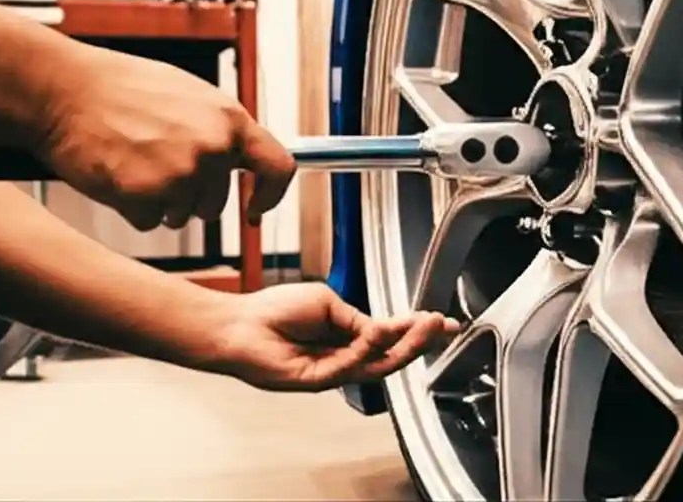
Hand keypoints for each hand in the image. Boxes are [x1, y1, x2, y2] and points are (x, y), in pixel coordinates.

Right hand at [36, 44, 295, 229]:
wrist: (65, 89)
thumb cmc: (122, 88)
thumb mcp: (192, 96)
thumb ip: (222, 129)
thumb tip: (244, 159)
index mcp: (231, 120)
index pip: (279, 167)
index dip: (271, 195)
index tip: (256, 210)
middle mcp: (214, 148)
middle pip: (217, 203)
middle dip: (191, 195)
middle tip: (156, 165)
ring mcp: (182, 174)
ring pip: (182, 215)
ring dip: (160, 201)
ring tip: (134, 163)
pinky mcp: (148, 196)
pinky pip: (148, 222)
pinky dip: (131, 208)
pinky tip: (117, 175)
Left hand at [212, 283, 460, 391]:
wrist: (239, 326)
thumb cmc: (274, 311)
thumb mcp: (327, 303)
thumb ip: (357, 318)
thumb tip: (383, 326)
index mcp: (347, 336)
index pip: (389, 336)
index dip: (415, 329)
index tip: (440, 319)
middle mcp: (345, 356)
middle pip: (392, 354)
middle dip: (420, 339)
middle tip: (443, 325)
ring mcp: (334, 370)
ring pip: (379, 364)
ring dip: (405, 344)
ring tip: (425, 325)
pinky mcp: (320, 380)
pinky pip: (352, 364)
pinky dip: (368, 346)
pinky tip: (379, 330)